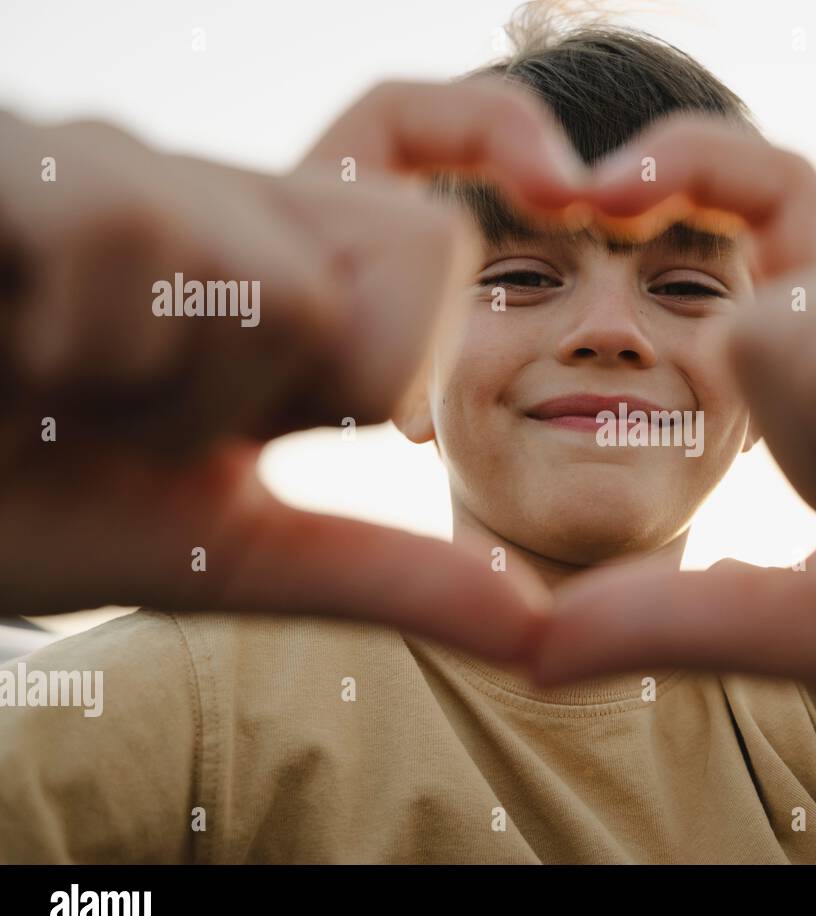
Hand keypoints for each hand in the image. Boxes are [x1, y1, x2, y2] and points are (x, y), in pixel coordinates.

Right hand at [0, 80, 578, 652]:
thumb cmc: (45, 507)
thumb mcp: (239, 551)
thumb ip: (389, 576)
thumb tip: (543, 636)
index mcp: (282, 269)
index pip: (435, 250)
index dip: (379, 357)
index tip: (285, 395)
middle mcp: (218, 192)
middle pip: (399, 259)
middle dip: (288, 386)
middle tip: (156, 411)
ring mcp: (125, 159)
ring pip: (275, 276)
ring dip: (167, 387)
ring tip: (68, 385)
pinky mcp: (35, 159)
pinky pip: (133, 230)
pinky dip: (74, 340)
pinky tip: (15, 342)